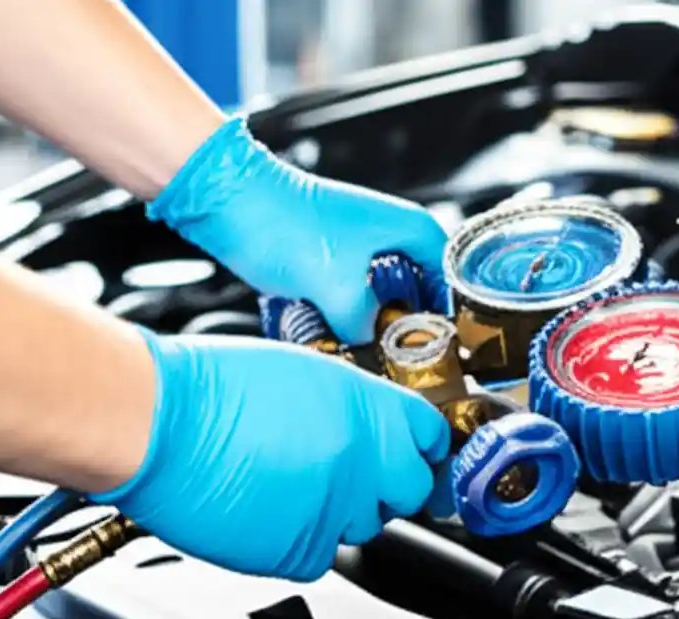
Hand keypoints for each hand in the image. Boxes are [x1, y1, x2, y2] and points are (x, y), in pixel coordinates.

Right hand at [90, 331, 450, 580]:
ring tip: (283, 482)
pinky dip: (295, 541)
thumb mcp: (305, 373)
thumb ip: (351, 407)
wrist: (158, 423)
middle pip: (407, 489)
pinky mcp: (298, 551)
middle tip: (344, 473)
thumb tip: (370, 428)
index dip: (418, 446)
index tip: (412, 453)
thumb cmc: (210, 388)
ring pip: (360, 526)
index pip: (430, 436)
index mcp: (368, 408)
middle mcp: (361, 461)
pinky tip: (263, 509)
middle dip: (384, 485)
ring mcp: (334, 510)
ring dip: (335, 511)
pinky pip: (316, 556)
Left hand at [147, 115, 446, 343]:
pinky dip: (345, 317)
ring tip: (368, 352)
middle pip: (417, 288)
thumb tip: (370, 346)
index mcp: (408, 227)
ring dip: (373, 323)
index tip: (444, 344)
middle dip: (408, 323)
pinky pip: (349, 295)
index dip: (449, 311)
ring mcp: (356, 244)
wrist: (227, 201)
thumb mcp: (335, 286)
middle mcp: (388, 232)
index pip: (451, 275)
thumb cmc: (283, 222)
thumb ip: (363, 324)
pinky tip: (336, 337)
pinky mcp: (327, 257)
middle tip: (404, 356)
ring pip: (380, 294)